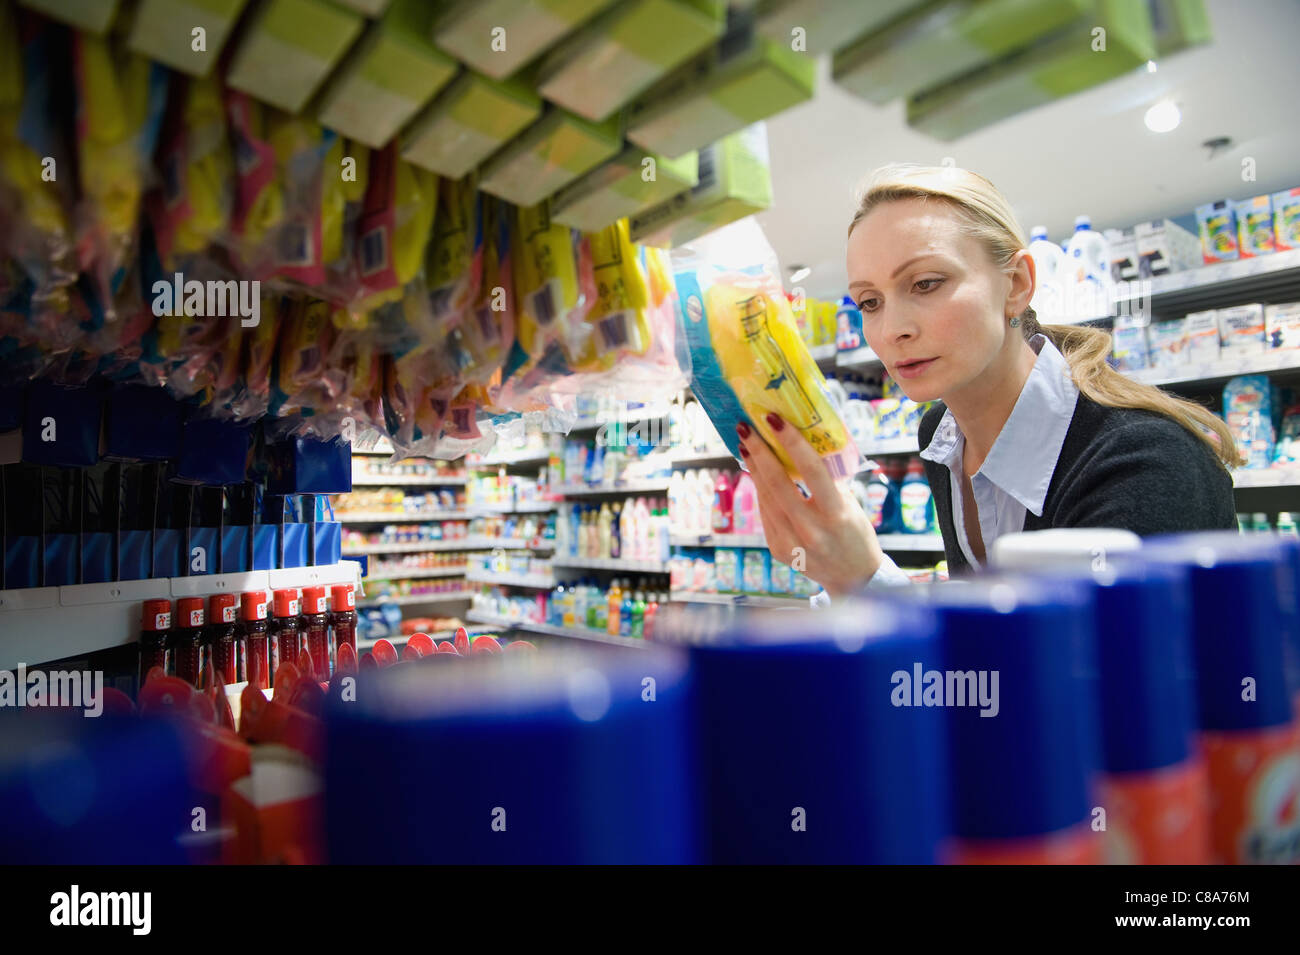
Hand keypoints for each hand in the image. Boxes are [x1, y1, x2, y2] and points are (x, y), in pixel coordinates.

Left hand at [737, 413, 883, 598]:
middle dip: (758, 452)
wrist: (853, 578)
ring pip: (766, 497)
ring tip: (746, 446)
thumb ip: (829, 480)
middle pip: (777, 483)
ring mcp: (791, 543)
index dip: (791, 442)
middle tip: (745, 427)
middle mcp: (811, 530)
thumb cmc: (856, 533)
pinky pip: (766, 513)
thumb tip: (805, 444)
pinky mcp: (778, 550)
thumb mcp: (851, 504)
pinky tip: (756, 473)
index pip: (811, 470)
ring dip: (754, 469)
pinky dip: (761, 490)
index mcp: (836, 514)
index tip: (773, 419)